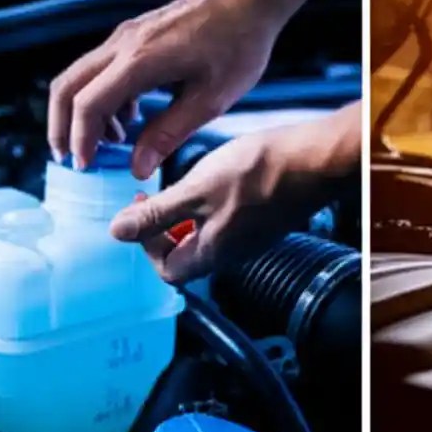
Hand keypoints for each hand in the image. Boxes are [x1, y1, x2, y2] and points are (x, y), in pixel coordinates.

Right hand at [46, 0, 282, 175]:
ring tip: (109, 144)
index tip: (84, 166)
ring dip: (82, 112)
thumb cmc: (238, 45)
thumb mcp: (211, 99)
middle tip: (71, 159)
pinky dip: (101, 97)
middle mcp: (123, 44)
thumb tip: (138, 169)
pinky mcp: (135, 35)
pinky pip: (101, 68)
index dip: (80, 140)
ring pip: (80, 75)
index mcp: (140, 61)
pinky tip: (128, 120)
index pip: (88, 104)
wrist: (248, 0)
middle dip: (61, 126)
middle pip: (67, 86)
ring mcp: (126, 36)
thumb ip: (169, 133)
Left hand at [108, 104, 359, 281]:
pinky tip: (215, 178)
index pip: (167, 270)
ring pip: (207, 238)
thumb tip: (118, 232)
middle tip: (158, 198)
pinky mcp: (264, 220)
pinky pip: (228, 223)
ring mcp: (251, 238)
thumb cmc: (259, 173)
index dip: (147, 245)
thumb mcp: (195, 190)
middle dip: (164, 229)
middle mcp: (232, 254)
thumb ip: (156, 214)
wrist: (313, 160)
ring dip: (187, 216)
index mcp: (212, 253)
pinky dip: (210, 207)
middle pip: (186, 256)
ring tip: (186, 185)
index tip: (143, 212)